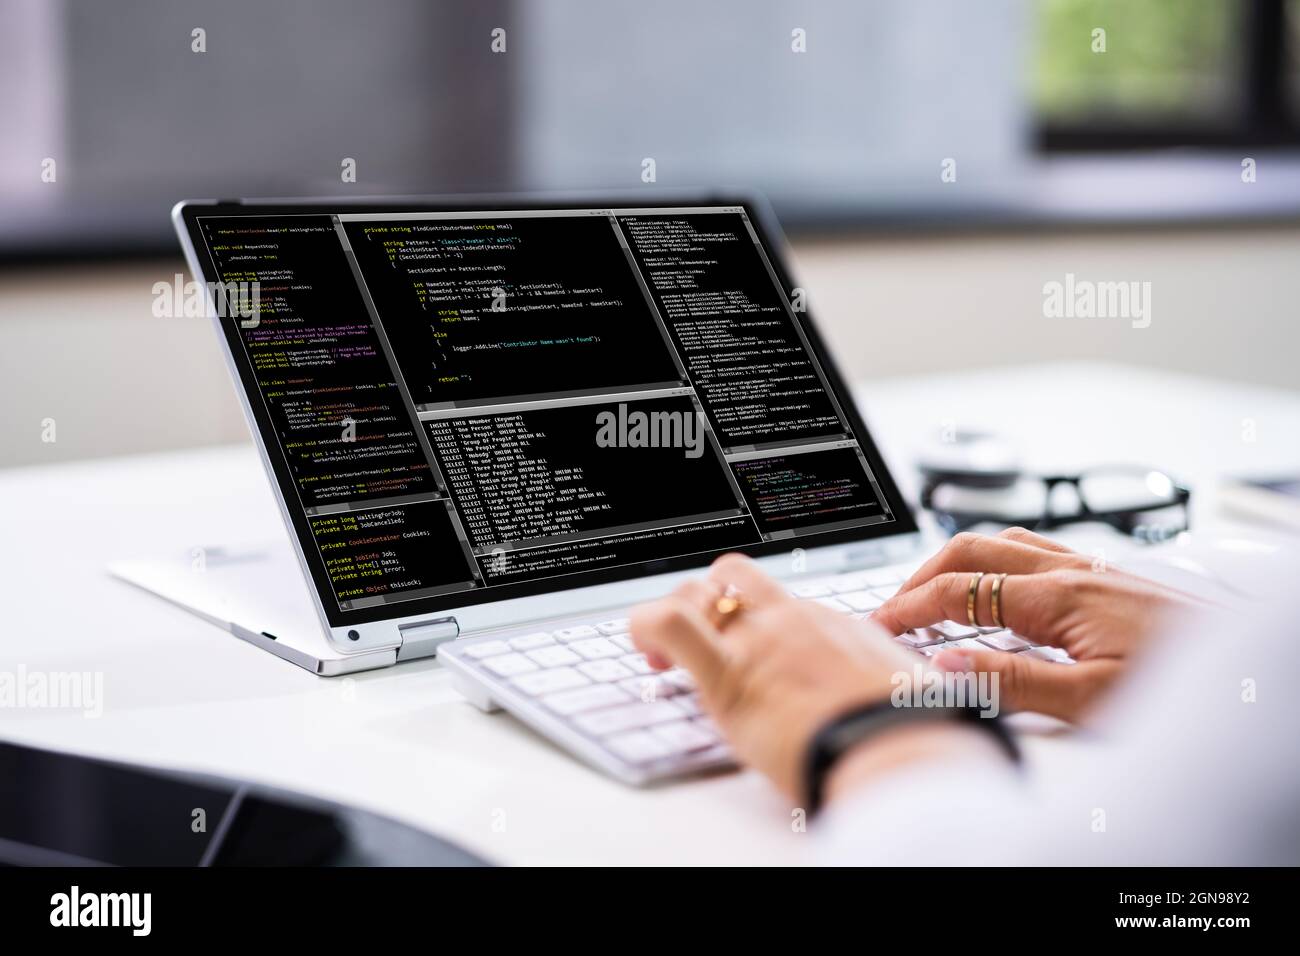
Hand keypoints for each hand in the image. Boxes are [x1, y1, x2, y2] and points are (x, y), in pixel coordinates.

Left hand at [629, 554, 931, 801]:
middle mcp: (794, 621)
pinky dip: (646, 627)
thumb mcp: (902, 691)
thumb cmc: (910, 732)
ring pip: (702, 589)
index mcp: (833, 628)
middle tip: (698, 644)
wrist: (902, 749)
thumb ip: (879, 683)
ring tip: (665, 656)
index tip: (746, 652)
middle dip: (707, 601)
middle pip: (735, 577)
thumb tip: (890, 690)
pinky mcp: (730, 676)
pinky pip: (671, 624)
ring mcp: (761, 641)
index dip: (751, 622)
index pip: (779, 604)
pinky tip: (647, 651)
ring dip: (676, 614)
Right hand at [870, 527, 1198, 721]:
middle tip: (890, 610)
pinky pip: (1030, 550)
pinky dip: (991, 562)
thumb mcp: (1092, 700)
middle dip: (918, 576)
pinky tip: (995, 589)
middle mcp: (1070, 569)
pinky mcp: (1106, 574)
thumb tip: (941, 666)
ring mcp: (1089, 566)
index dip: (907, 608)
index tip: (877, 627)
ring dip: (953, 563)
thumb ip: (1011, 682)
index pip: (957, 591)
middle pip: (969, 550)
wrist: (1245, 667)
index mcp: (1059, 595)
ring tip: (929, 595)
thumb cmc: (1181, 684)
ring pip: (999, 542)